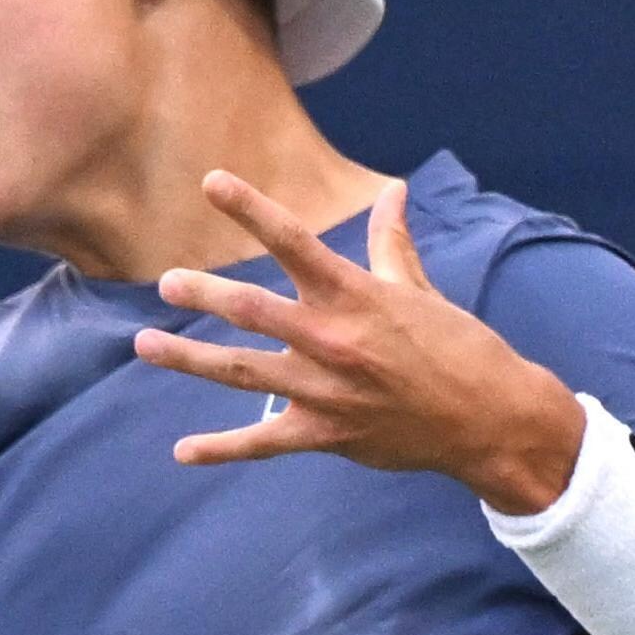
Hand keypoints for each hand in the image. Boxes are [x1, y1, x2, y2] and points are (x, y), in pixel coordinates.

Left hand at [132, 172, 584, 514]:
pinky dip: (220, 448)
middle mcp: (332, 340)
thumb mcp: (421, 290)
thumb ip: (390, 243)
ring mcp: (324, 390)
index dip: (250, 208)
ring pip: (241, 372)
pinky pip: (261, 443)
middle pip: (252, 310)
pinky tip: (182, 451)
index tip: (211, 183)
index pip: (292, 241)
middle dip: (203, 295)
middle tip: (166, 283)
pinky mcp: (325, 434)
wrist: (491, 419)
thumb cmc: (460, 347)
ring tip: (144, 345)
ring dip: (188, 359)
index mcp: (355, 296)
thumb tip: (392, 190)